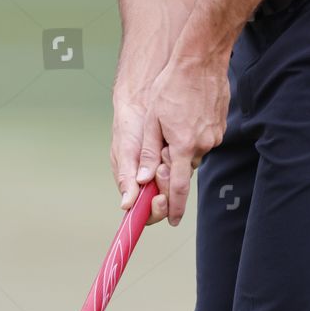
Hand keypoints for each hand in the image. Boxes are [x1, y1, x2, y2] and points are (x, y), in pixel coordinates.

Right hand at [112, 98, 169, 224]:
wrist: (144, 99)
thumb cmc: (129, 126)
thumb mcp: (126, 151)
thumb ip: (127, 177)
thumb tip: (127, 204)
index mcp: (133, 184)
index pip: (145, 210)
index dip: (154, 210)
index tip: (160, 199)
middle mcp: (149, 180)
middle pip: (164, 200)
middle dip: (166, 187)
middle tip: (162, 169)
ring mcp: (162, 169)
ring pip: (175, 184)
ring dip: (173, 173)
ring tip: (165, 153)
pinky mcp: (176, 158)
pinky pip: (183, 168)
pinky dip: (180, 161)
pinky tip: (172, 148)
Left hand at [136, 54, 230, 224]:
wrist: (201, 59)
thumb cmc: (171, 86)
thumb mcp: (152, 120)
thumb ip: (148, 152)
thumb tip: (142, 180)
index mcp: (183, 146)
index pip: (178, 187)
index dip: (175, 208)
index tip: (172, 221)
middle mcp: (202, 145)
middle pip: (183, 169)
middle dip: (171, 165)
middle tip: (160, 148)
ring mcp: (214, 136)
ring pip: (192, 153)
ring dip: (180, 147)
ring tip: (173, 121)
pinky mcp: (220, 127)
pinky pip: (202, 140)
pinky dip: (191, 135)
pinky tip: (185, 115)